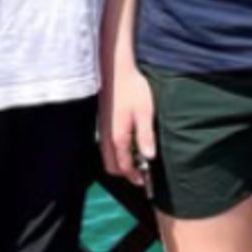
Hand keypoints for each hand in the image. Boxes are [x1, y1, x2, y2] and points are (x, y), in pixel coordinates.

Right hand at [100, 60, 156, 188]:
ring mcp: (102, 129)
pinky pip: (105, 146)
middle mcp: (106, 137)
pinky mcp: (101, 122)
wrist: (115, 70)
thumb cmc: (132, 89)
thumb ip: (146, 136)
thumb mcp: (145, 112)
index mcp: (118, 137)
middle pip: (112, 166)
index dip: (134, 176)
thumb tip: (149, 157)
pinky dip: (115, 152)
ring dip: (120, 162)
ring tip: (135, 159)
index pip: (124, 166)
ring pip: (107, 156)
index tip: (145, 180)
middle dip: (125, 173)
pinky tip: (127, 143)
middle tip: (140, 173)